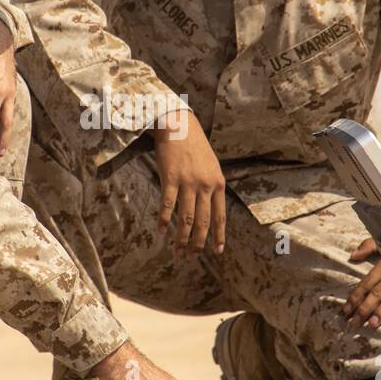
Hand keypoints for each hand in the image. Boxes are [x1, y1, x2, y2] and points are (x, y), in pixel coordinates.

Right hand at [151, 109, 226, 256]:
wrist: (179, 123)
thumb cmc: (194, 144)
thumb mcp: (211, 165)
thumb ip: (212, 185)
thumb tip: (210, 206)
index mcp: (218, 183)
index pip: (220, 216)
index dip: (218, 235)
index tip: (217, 251)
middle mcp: (205, 185)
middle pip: (202, 222)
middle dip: (197, 243)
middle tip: (192, 256)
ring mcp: (188, 182)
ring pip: (185, 218)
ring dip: (181, 238)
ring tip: (177, 251)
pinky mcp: (171, 178)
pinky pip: (168, 204)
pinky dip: (163, 219)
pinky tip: (160, 230)